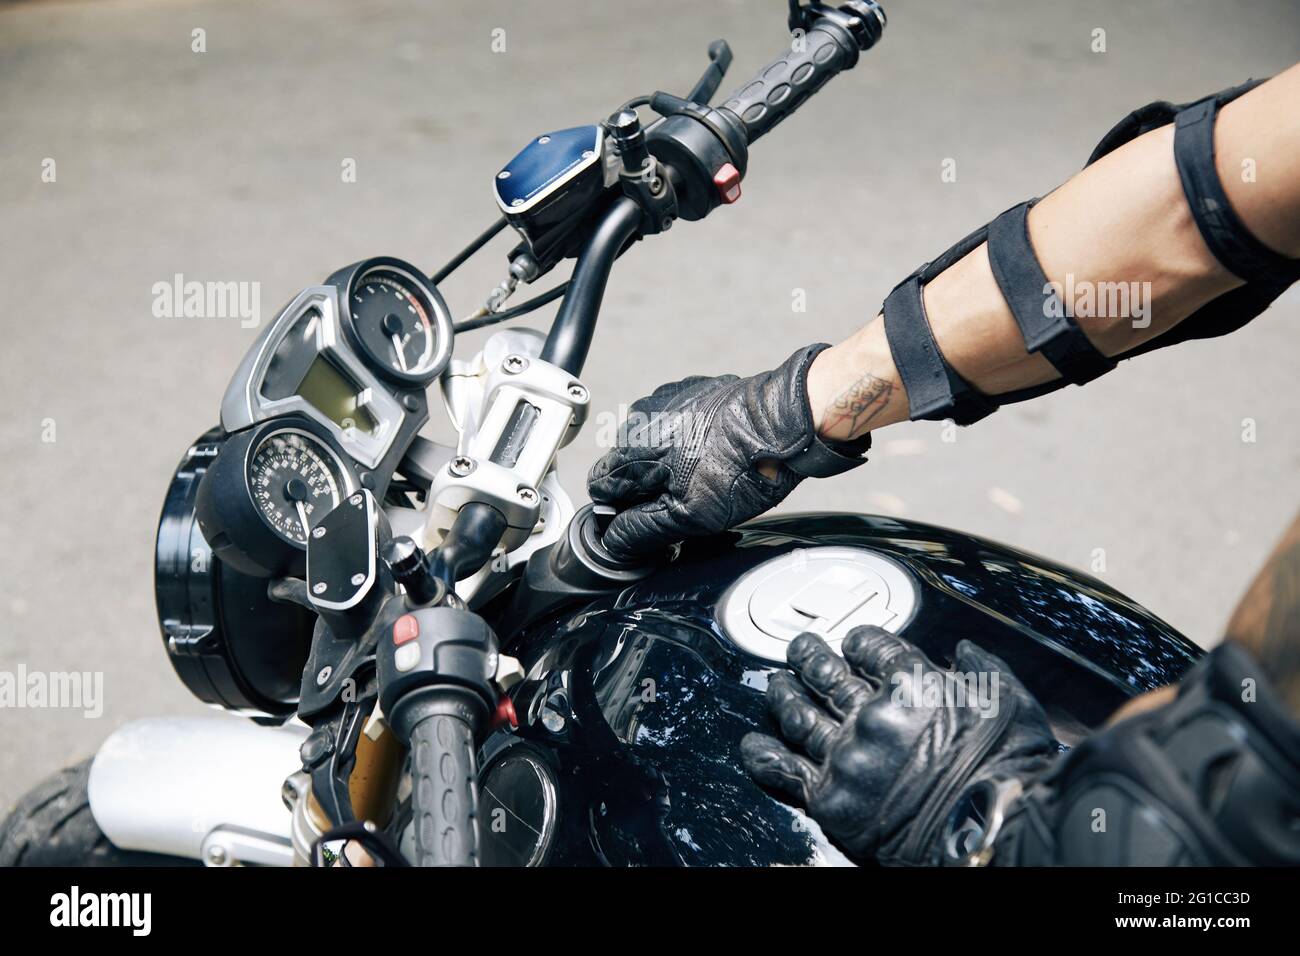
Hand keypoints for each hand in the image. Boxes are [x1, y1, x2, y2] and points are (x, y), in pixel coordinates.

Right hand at [587, 344, 868, 562]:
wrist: (786, 420)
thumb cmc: (741, 467)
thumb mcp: (689, 516)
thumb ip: (642, 530)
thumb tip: (614, 543)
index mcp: (631, 450)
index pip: (600, 488)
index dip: (621, 511)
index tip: (647, 521)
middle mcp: (639, 418)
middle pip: (625, 466)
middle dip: (647, 487)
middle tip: (684, 502)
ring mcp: (666, 399)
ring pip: (651, 444)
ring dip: (668, 463)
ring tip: (706, 475)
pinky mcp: (692, 390)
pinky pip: (676, 423)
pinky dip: (688, 440)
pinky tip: (716, 452)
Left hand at [740, 628, 1057, 865]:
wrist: (993, 830)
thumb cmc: (1011, 772)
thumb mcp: (1013, 702)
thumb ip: (984, 668)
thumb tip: (965, 649)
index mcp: (914, 682)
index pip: (872, 647)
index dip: (858, 640)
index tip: (853, 641)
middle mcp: (872, 713)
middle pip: (825, 673)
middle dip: (808, 655)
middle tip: (800, 648)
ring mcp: (847, 754)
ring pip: (798, 713)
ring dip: (782, 694)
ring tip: (775, 685)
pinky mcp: (831, 795)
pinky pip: (783, 770)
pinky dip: (762, 754)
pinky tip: (752, 744)